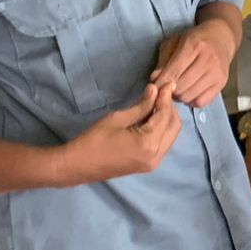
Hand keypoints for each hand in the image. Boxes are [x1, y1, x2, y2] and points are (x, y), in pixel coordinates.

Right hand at [54, 82, 180, 185]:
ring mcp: (154, 162)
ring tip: (156, 103)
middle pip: (174, 126)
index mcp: (148, 143)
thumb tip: (155, 90)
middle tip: (160, 93)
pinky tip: (152, 117)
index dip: (166, 97)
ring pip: (171, 135)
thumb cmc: (93, 140)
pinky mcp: (149, 165)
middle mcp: (157, 155)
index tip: (167, 83)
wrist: (76, 166)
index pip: (165, 115)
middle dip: (169, 108)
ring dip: (166, 118)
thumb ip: (141, 106)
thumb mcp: (117, 118)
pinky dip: (161, 129)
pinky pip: (163, 143)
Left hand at [151, 22, 236, 106]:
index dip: (160, 83)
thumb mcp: (174, 42)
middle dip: (169, 90)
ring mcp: (217, 72)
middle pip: (181, 87)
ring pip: (189, 96)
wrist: (221, 37)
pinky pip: (201, 102)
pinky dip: (191, 101)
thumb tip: (155, 79)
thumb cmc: (195, 39)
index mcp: (194, 45)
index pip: (173, 72)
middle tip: (166, 86)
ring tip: (177, 88)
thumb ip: (163, 60)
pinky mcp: (222, 83)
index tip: (154, 87)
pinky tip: (189, 92)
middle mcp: (208, 59)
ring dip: (179, 96)